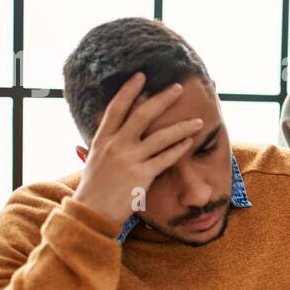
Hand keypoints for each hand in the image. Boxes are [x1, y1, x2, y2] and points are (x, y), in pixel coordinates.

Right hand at [72, 72, 201, 225]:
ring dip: (182, 126)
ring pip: (160, 137)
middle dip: (161, 99)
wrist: (91, 213)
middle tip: (177, 88)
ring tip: (198, 121)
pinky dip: (179, 149)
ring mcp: (129, 160)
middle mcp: (116, 146)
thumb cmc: (93, 189)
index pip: (116, 108)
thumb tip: (91, 132)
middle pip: (142, 115)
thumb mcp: (91, 161)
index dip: (129, 90)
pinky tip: (190, 141)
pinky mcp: (142, 176)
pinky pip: (165, 158)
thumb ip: (96, 145)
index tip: (141, 76)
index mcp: (102, 139)